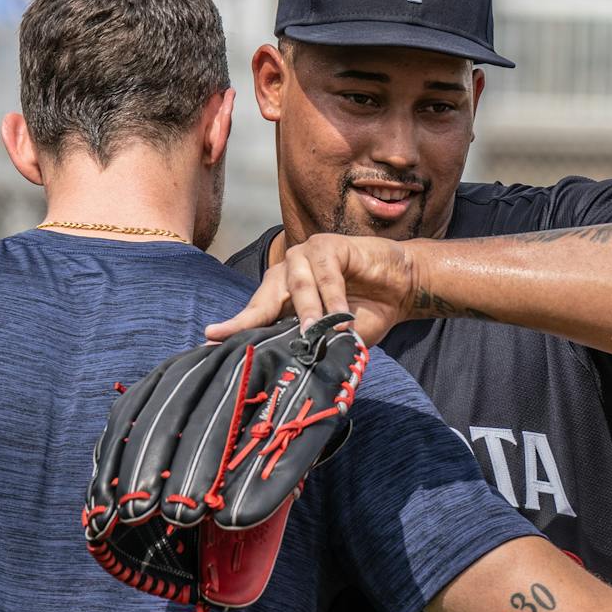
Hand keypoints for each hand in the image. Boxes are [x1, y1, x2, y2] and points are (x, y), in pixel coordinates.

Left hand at [203, 234, 418, 345]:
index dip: (236, 327)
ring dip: (307, 310)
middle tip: (237, 335)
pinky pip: (326, 273)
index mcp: (282, 297)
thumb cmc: (365, 314)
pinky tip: (343, 314)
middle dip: (252, 318)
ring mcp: (305, 256)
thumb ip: (314, 343)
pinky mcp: (328, 245)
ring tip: (313, 332)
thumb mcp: (334, 336)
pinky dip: (334, 296)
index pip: (255, 314)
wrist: (401, 288)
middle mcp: (287, 274)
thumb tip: (293, 367)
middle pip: (264, 298)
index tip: (210, 338)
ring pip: (297, 286)